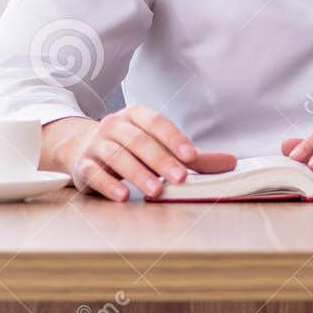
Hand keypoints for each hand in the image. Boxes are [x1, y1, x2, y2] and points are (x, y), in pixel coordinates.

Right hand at [56, 105, 236, 200]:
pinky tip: (123, 196)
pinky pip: (95, 173)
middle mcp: (114, 125)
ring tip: (156, 191)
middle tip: (180, 178)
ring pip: (118, 156)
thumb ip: (193, 158)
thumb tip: (231, 162)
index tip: (191, 155)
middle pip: (138, 141)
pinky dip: (109, 184)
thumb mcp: (159, 146)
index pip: (156, 123)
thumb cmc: (129, 147)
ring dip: (138, 174)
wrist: (80, 148)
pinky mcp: (83, 165)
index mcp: (135, 115)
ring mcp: (96, 144)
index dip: (173, 138)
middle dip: (161, 160)